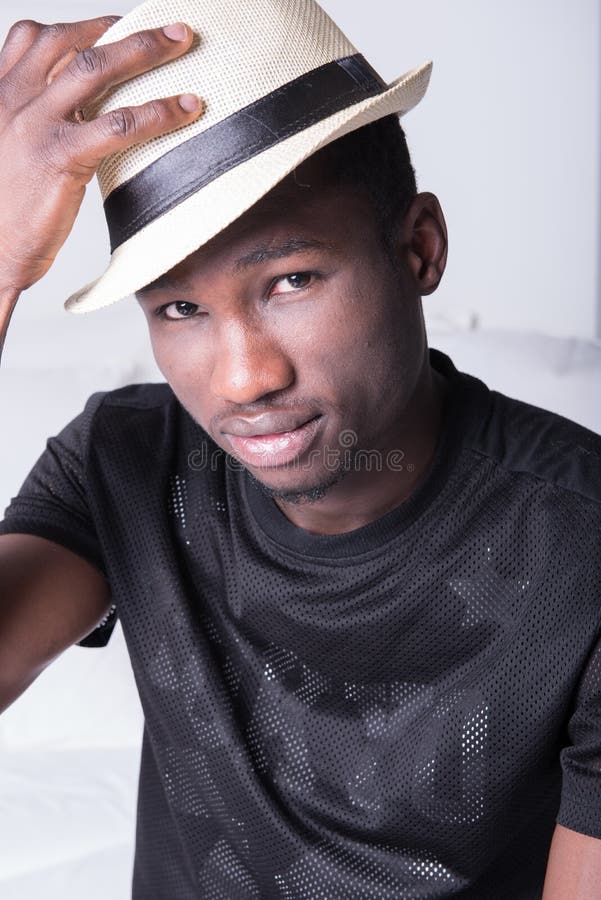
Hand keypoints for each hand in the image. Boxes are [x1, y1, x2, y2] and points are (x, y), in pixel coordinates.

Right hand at [0, 16, 202, 293]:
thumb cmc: (6, 208)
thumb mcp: (9, 149)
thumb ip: (34, 121)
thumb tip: (78, 113)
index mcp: (1, 95)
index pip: (34, 38)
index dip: (82, 27)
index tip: (117, 25)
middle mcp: (15, 100)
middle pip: (74, 44)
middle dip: (128, 31)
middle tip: (171, 31)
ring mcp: (36, 126)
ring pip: (96, 70)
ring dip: (147, 51)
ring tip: (184, 46)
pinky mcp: (60, 157)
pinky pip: (117, 124)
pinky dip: (158, 111)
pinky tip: (186, 109)